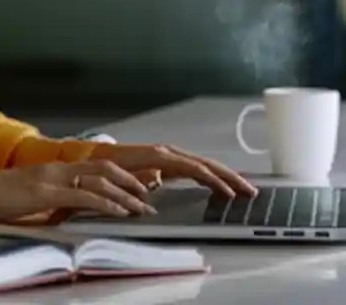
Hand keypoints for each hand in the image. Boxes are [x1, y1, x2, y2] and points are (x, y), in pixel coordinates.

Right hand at [0, 160, 158, 221]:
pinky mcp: (46, 193)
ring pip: (100, 180)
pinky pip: (83, 196)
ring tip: (143, 206)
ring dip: (126, 194)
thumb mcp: (35, 199)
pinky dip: (106, 203)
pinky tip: (120, 211)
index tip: (144, 185)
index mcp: (57, 169)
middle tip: (152, 194)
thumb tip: (76, 212)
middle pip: (106, 168)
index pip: (98, 167)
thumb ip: (57, 201)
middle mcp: (59, 168)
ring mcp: (53, 179)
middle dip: (133, 180)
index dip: (123, 174)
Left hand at [89, 142, 258, 198]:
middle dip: (230, 177)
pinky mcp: (170, 161)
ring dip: (225, 176)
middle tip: (250, 191)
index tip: (231, 193)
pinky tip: (222, 185)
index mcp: (161, 156)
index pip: (196, 168)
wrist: (95, 159)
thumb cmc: (108, 169)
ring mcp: (170, 156)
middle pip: (207, 164)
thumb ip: (141, 177)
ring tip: (244, 189)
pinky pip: (197, 168)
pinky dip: (212, 175)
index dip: (215, 180)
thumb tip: (159, 178)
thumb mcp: (122, 175)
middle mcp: (169, 153)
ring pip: (205, 164)